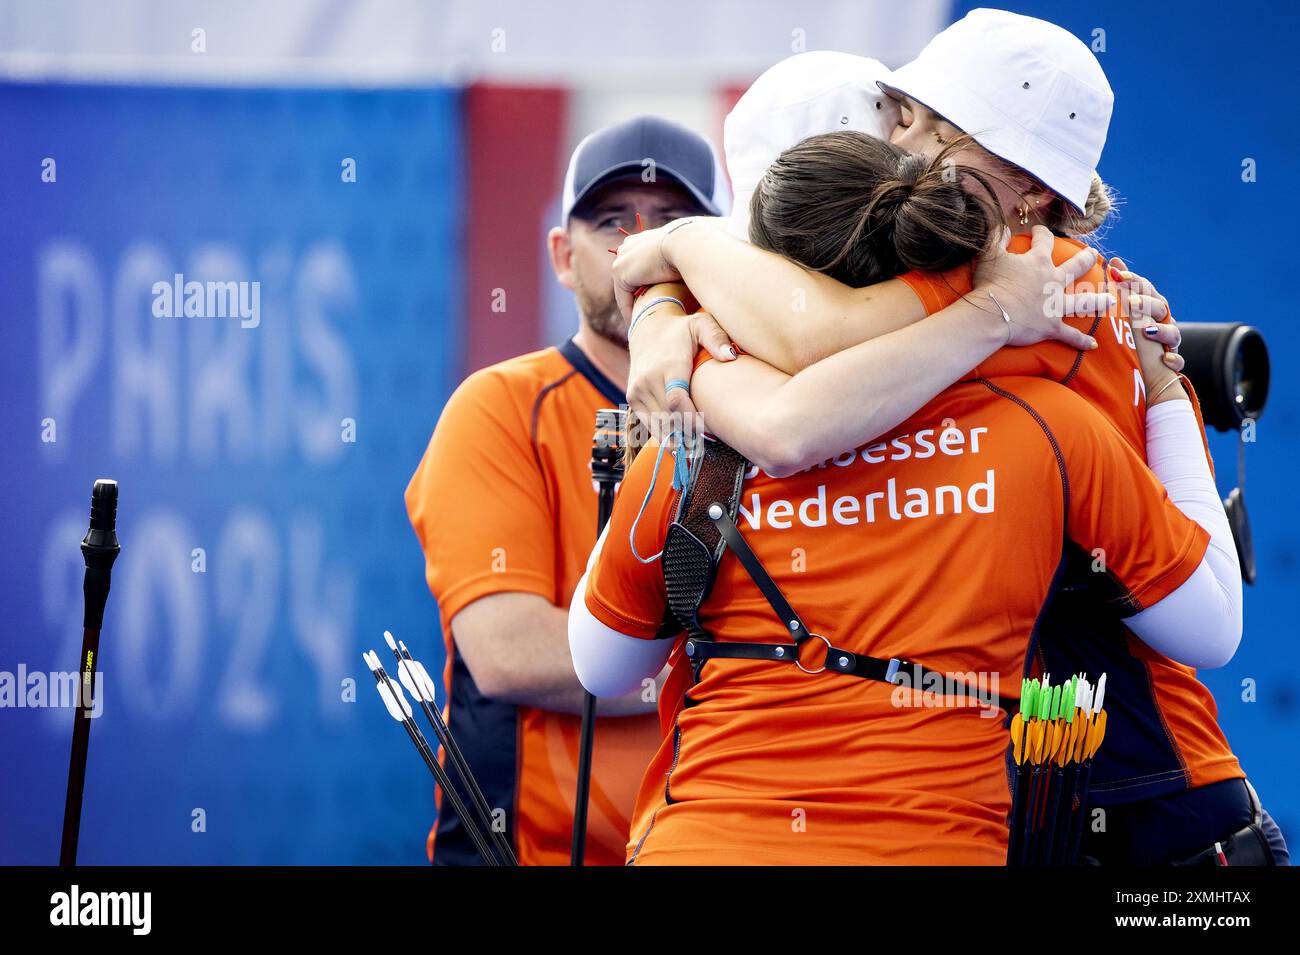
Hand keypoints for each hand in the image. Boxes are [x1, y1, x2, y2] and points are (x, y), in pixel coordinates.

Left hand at [611, 217, 706, 320]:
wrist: (691, 245)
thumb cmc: (702, 249)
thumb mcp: (695, 254)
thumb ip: (691, 261)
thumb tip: (706, 271)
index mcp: (649, 238)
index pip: (643, 265)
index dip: (649, 284)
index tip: (658, 302)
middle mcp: (633, 244)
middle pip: (632, 277)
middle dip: (639, 297)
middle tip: (650, 318)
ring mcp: (624, 257)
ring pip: (627, 290)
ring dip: (635, 307)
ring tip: (645, 326)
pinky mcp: (620, 271)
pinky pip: (623, 299)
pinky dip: (631, 314)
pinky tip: (640, 328)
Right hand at [626, 291, 736, 440]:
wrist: (648, 329)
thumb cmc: (682, 330)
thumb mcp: (701, 325)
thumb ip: (717, 338)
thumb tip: (731, 356)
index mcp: (667, 366)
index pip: (676, 401)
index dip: (693, 421)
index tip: (711, 433)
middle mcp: (647, 380)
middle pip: (669, 418)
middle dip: (689, 435)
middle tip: (709, 446)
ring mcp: (637, 391)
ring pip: (658, 425)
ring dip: (677, 440)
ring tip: (696, 451)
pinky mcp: (632, 399)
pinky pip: (650, 424)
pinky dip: (665, 436)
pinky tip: (681, 444)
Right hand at [973, 225, 1111, 349]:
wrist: (993, 314)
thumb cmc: (991, 284)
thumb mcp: (990, 255)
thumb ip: (997, 238)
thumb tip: (1003, 228)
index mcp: (1038, 262)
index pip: (1044, 241)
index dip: (1042, 234)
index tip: (1039, 231)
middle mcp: (1053, 280)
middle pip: (1076, 266)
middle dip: (1085, 258)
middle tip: (1093, 255)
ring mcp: (1055, 304)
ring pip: (1083, 301)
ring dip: (1098, 301)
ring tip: (1110, 300)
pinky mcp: (1052, 326)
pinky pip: (1070, 335)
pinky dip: (1081, 341)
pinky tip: (1092, 345)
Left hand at [1108, 257, 1183, 375]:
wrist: (1146, 368)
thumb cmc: (1135, 333)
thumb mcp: (1127, 312)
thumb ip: (1122, 288)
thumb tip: (1112, 262)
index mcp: (1153, 307)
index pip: (1147, 290)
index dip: (1135, 281)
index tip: (1118, 274)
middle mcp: (1164, 322)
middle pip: (1160, 308)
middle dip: (1146, 304)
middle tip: (1130, 301)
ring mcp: (1170, 342)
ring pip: (1173, 334)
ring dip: (1161, 331)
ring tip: (1146, 330)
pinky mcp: (1173, 362)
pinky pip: (1178, 362)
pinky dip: (1174, 360)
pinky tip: (1165, 359)